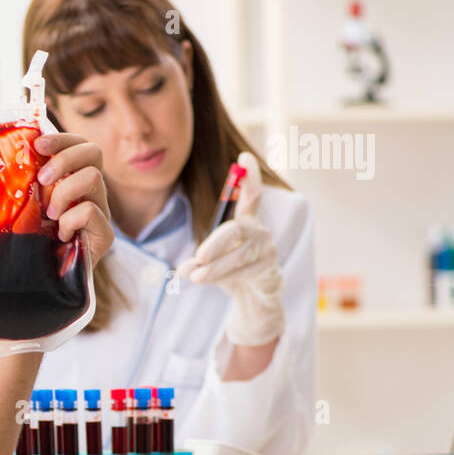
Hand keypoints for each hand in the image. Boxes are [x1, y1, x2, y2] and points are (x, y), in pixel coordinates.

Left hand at [34, 133, 114, 269]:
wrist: (41, 282)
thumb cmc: (30, 242)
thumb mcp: (23, 206)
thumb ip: (23, 181)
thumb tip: (7, 151)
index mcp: (74, 179)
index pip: (80, 144)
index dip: (62, 138)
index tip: (37, 144)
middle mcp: (92, 192)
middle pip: (93, 152)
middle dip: (64, 159)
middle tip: (42, 180)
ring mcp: (101, 212)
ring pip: (93, 178)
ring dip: (64, 193)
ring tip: (50, 215)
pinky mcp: (105, 235)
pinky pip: (90, 211)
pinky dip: (70, 220)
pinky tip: (61, 235)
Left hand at [174, 153, 284, 346]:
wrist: (252, 297)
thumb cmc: (230, 269)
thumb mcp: (210, 261)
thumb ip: (198, 262)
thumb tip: (183, 270)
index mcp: (245, 220)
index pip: (250, 196)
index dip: (249, 177)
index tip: (244, 158)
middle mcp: (258, 230)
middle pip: (237, 230)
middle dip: (216, 243)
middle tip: (199, 257)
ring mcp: (266, 249)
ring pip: (239, 256)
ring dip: (216, 269)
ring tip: (195, 277)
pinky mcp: (270, 268)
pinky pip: (246, 273)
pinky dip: (226, 278)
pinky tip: (208, 282)